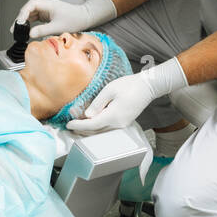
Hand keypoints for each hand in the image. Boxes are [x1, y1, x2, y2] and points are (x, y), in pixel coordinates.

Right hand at [12, 0, 115, 40]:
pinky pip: (36, 17)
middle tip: (15, 29)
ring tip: (19, 31)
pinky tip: (27, 30)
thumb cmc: (75, 19)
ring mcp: (46, 9)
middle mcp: (46, 5)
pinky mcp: (48, 14)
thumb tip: (30, 34)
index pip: (30, 5)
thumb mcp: (57, 27)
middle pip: (28, 9)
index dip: (23, 13)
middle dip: (21, 18)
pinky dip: (31, 23)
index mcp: (48, 4)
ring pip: (31, 13)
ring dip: (25, 21)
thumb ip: (43, 30)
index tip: (19, 23)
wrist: (84, 18)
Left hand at [66, 55, 186, 133]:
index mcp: (113, 116)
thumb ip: (97, 103)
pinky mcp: (124, 123)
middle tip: (70, 125)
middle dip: (81, 130)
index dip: (78, 126)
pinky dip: (97, 128)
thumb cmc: (130, 85)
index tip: (68, 124)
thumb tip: (87, 116)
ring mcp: (122, 125)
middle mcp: (118, 124)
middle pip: (95, 132)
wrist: (148, 86)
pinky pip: (107, 129)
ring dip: (88, 130)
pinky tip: (91, 122)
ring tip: (77, 124)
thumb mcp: (110, 90)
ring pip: (101, 132)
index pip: (91, 125)